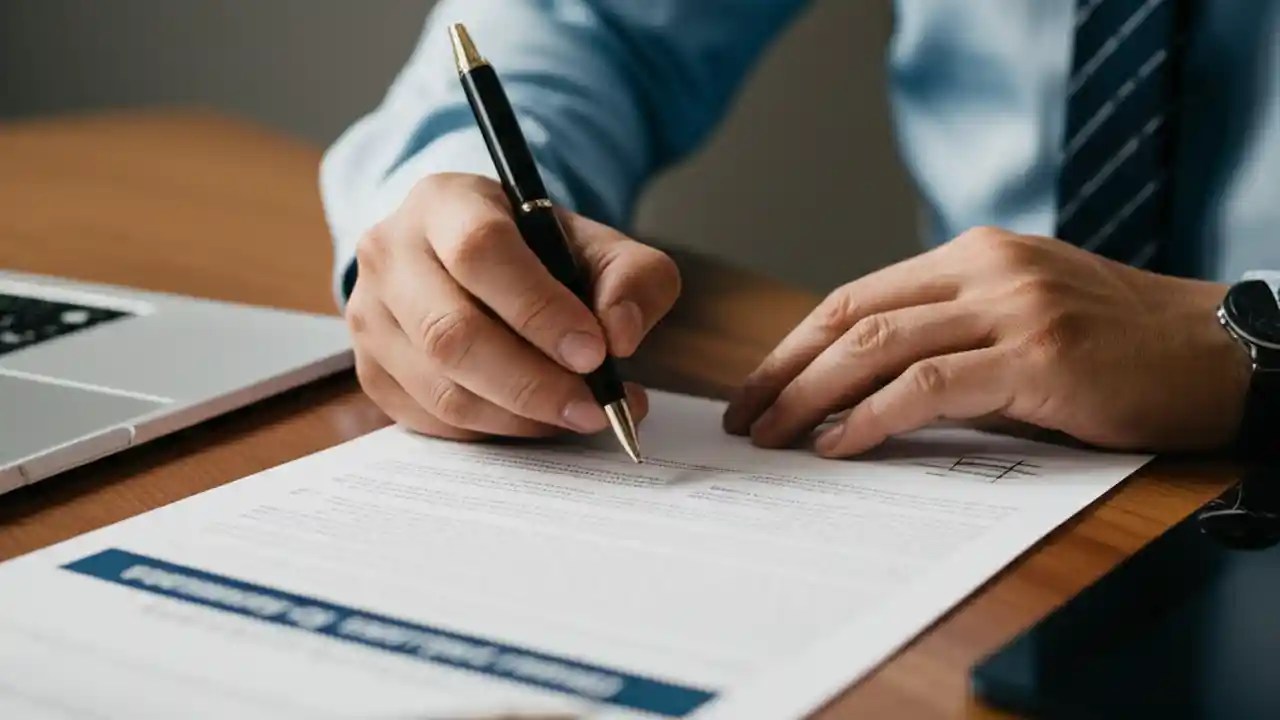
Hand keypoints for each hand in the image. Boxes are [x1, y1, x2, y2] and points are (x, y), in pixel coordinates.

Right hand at [346, 173, 679, 440]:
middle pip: (450, 333)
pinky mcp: (370, 371)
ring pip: (441, 389)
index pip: (481, 252)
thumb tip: (620, 335)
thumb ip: (632, 278)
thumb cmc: (539, 253)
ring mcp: (368, 316)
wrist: (473, 265)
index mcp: (444, 202)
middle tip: (595, 407)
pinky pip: (431, 421)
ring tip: (580, 415)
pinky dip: (493, 433)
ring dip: (520, 417)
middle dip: (533, 383)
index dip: (538, 309)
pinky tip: (537, 422)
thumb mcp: (598, 245)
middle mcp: (390, 253)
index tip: (594, 352)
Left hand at [723, 227, 1250, 456]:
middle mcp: (986, 269)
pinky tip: (836, 443)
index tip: (757, 384)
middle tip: (745, 415)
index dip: (797, 343)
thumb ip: (951, 331)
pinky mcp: (1038, 355)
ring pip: (878, 346)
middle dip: (785, 370)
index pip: (859, 295)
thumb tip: (859, 386)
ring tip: (774, 435)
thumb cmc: (1117, 345)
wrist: (1216, 350)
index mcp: (974, 254)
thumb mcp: (1022, 315)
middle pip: (853, 316)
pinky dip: (870, 416)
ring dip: (811, 396)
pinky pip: (928, 386)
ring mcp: (1012, 307)